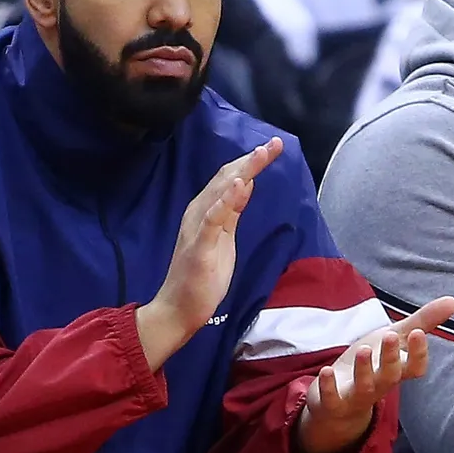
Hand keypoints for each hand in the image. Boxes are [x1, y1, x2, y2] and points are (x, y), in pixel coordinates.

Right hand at [137, 139, 281, 369]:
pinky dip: (226, 200)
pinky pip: (213, 219)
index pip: (229, 179)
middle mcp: (199, 214)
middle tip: (275, 144)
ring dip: (241, 172)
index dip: (249, 162)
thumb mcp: (224, 238)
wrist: (178, 309)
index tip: (272, 147)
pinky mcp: (200, 247)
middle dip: (251, 160)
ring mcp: (198, 229)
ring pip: (220, 192)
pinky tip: (240, 185)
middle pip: (226, 179)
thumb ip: (232, 212)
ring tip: (261, 154)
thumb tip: (245, 184)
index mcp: (206, 211)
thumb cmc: (201, 277)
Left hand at [292, 297, 453, 452]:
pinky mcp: (333, 403)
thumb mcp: (396, 339)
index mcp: (397, 369)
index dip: (419, 354)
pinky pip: (333, 399)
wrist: (341, 401)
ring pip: (365, 387)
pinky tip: (326, 371)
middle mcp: (381, 384)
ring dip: (364, 370)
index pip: (415, 367)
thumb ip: (423, 322)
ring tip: (363, 350)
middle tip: (392, 336)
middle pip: (390, 375)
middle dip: (391, 357)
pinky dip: (329, 386)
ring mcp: (357, 395)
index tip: (419, 333)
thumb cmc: (372, 365)